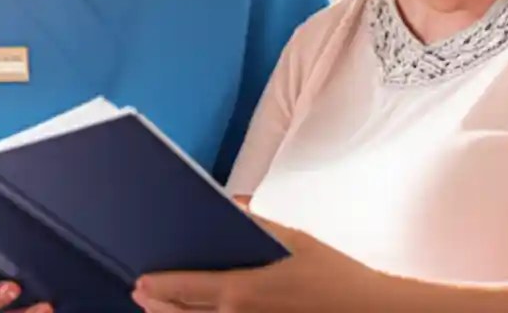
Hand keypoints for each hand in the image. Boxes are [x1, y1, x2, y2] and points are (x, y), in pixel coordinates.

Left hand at [131, 217, 387, 311]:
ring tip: (159, 308)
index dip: (158, 285)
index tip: (140, 280)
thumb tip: (231, 205)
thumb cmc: (333, 274)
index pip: (186, 288)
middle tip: (140, 293)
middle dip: (157, 305)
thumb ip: (257, 224)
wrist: (367, 311)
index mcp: (243, 290)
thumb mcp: (295, 240)